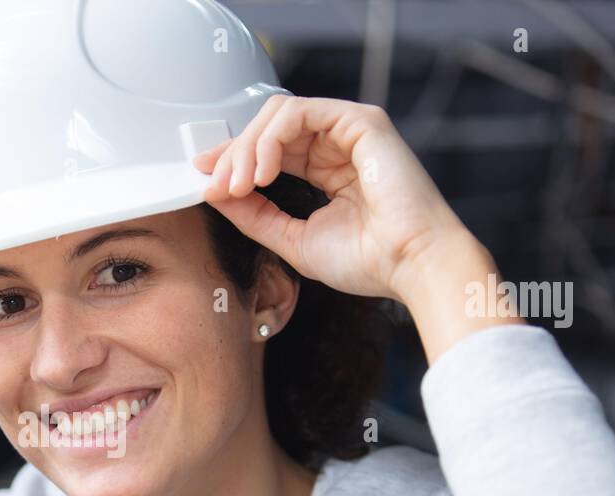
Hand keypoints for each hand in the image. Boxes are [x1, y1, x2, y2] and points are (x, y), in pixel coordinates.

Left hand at [191, 94, 473, 305]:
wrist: (410, 266)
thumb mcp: (291, 239)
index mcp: (327, 169)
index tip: (204, 180)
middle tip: (216, 186)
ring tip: (239, 184)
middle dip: (234, 155)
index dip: (233, 160)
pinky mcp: (360, 121)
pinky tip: (263, 172)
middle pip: (268, 128)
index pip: (270, 150)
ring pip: (279, 114)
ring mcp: (350, 129)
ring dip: (248, 147)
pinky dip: (271, 139)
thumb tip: (216, 193)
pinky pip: (299, 112)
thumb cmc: (367, 261)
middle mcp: (338, 144)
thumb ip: (255, 215)